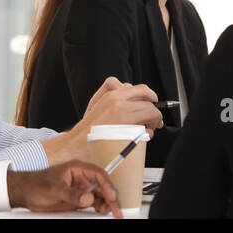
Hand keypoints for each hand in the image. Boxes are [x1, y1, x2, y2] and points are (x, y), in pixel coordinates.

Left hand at [7, 160, 123, 217]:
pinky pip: (93, 203)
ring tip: (111, 213)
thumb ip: (71, 194)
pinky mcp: (78, 199)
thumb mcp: (54, 189)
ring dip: (106, 204)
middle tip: (116, 209)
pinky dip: (99, 208)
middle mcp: (83, 178)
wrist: (25, 193)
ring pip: (100, 196)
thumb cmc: (36, 184)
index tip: (111, 196)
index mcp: (78, 169)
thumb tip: (88, 198)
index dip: (108, 185)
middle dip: (111, 197)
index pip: (99, 175)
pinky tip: (102, 212)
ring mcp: (81, 189)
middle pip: (103, 186)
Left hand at [45, 83, 163, 164]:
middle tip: (152, 121)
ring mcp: (111, 97)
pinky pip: (120, 84)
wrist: (75, 145)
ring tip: (143, 109)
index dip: (158, 119)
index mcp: (124, 116)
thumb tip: (148, 131)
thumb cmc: (94, 148)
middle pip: (147, 100)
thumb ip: (139, 136)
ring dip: (143, 99)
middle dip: (153, 111)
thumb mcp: (122, 144)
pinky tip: (128, 99)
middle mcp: (118, 103)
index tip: (156, 125)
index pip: (152, 111)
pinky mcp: (104, 96)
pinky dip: (126, 89)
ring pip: (138, 89)